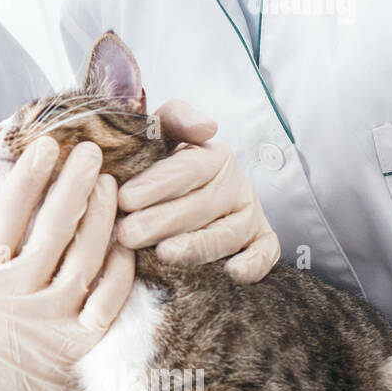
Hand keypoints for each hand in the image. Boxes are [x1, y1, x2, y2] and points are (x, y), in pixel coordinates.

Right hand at [0, 135, 135, 390]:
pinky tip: (125, 241)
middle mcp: (18, 295)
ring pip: (86, 257)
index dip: (30, 175)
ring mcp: (52, 323)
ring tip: (110, 186)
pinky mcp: (81, 348)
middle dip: (74, 183)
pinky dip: (119, 267)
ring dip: (101, 216)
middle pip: (53, 227)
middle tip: (92, 153)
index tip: (47, 145)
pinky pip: (108, 299)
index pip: (9, 212)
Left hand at [115, 99, 279, 283]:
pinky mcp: (261, 242)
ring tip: (164, 254)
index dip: (157, 184)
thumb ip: (176, 118)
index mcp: (212, 156)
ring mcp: (249, 215)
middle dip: (163, 220)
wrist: (186, 195)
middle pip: (202, 204)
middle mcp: (235, 185)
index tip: (125, 198)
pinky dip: (254, 265)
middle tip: (129, 234)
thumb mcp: (165, 133)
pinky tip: (232, 272)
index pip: (188, 168)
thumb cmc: (165, 166)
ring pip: (228, 233)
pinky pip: (266, 254)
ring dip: (197, 246)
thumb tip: (207, 127)